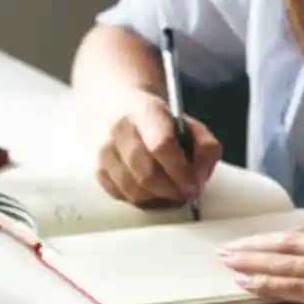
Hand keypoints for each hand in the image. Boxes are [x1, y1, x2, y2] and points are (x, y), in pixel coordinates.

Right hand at [95, 89, 221, 208]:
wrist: (116, 104)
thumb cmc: (157, 119)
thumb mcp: (188, 122)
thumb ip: (205, 147)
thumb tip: (200, 178)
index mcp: (145, 111)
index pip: (162, 145)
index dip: (180, 171)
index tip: (193, 183)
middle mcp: (120, 130)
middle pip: (146, 173)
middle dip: (170, 190)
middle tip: (184, 193)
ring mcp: (105, 151)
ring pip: (132, 190)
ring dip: (156, 198)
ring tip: (169, 193)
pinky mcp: (98, 170)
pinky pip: (120, 196)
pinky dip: (139, 199)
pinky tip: (151, 191)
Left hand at [218, 218, 303, 303]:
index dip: (278, 237)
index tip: (256, 240)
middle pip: (291, 242)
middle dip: (255, 247)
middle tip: (224, 250)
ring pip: (289, 262)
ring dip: (253, 264)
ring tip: (226, 265)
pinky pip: (300, 288)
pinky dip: (269, 285)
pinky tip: (248, 284)